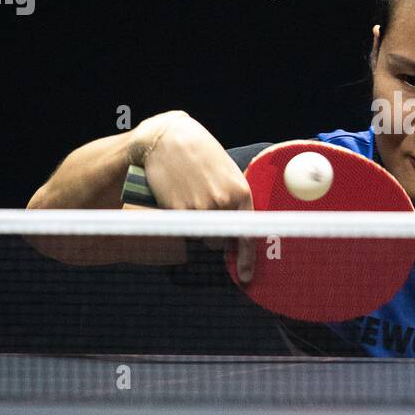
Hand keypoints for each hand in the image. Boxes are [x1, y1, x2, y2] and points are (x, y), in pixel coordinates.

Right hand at [133, 111, 255, 281]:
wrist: (167, 138)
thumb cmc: (198, 151)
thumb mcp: (224, 171)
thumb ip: (232, 196)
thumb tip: (235, 225)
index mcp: (241, 191)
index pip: (247, 234)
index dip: (246, 259)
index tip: (245, 277)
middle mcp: (224, 203)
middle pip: (220, 240)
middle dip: (213, 234)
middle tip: (203, 209)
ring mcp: (200, 209)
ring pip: (200, 236)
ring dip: (195, 226)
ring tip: (189, 196)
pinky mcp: (178, 210)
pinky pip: (182, 228)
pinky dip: (179, 219)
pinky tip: (175, 197)